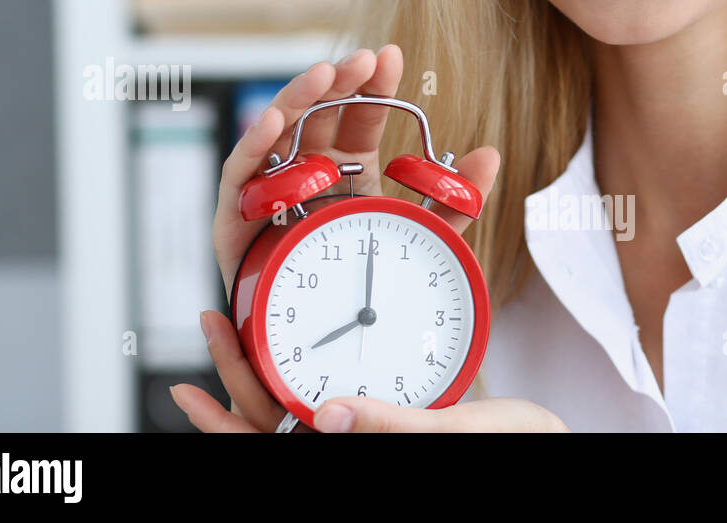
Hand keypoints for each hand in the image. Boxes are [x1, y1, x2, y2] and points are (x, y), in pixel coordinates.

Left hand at [171, 310, 567, 432]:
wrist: (547, 438)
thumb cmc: (514, 445)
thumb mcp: (455, 434)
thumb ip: (392, 425)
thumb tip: (325, 418)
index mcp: (361, 458)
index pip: (271, 446)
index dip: (222, 424)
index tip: (191, 387)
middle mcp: (353, 443)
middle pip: (271, 420)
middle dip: (234, 373)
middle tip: (211, 321)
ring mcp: (365, 429)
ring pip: (294, 404)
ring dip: (262, 364)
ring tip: (236, 322)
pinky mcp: (383, 411)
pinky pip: (328, 388)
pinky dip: (303, 360)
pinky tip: (296, 333)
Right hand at [212, 45, 500, 294]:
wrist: (327, 353)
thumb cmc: (365, 295)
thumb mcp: (421, 243)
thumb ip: (453, 203)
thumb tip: (489, 155)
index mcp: (347, 176)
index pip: (359, 121)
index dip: (373, 89)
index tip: (390, 59)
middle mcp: (305, 178)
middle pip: (317, 118)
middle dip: (338, 84)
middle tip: (363, 61)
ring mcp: (270, 197)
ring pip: (278, 136)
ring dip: (298, 101)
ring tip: (324, 76)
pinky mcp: (237, 224)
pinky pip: (240, 179)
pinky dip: (253, 147)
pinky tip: (274, 122)